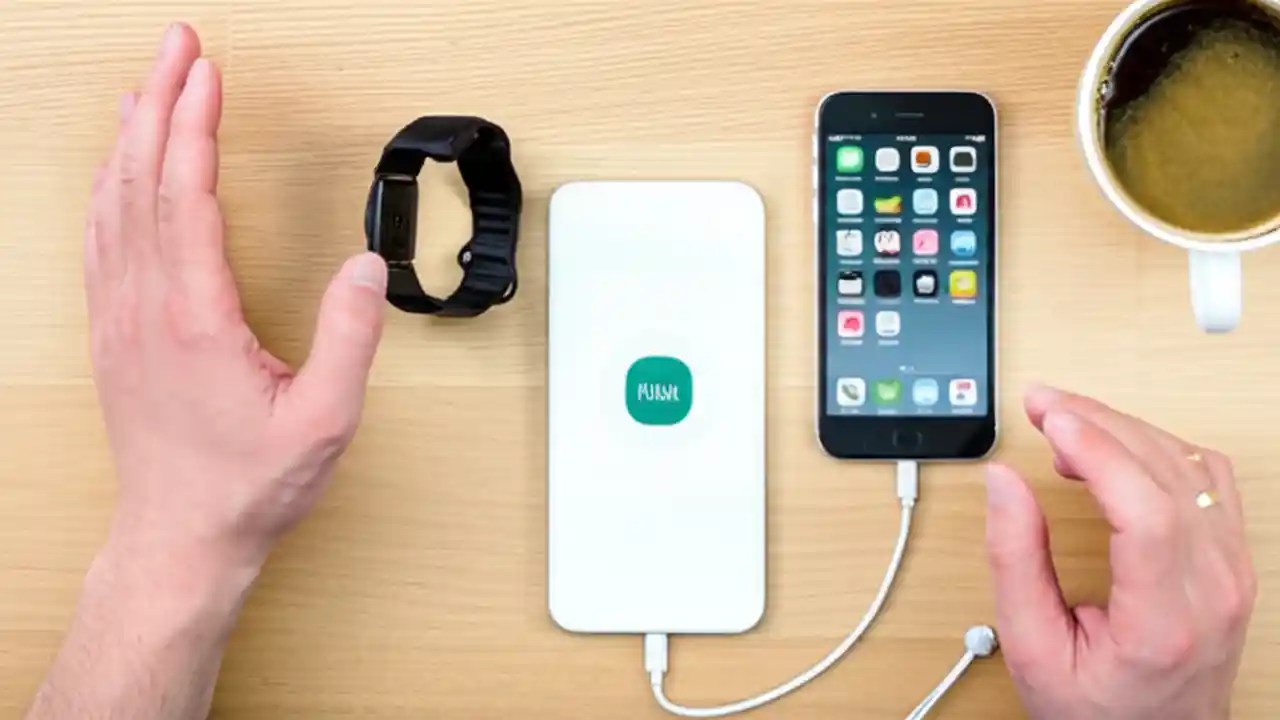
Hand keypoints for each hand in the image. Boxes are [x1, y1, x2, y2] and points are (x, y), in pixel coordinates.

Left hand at [86, 24, 386, 578]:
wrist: (180, 535)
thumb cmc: (245, 483)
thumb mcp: (325, 420)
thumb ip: (350, 337)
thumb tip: (363, 266)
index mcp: (193, 316)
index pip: (187, 193)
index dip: (196, 123)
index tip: (209, 71)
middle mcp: (143, 306)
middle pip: (141, 178)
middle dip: (160, 101)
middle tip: (178, 47)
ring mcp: (119, 317)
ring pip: (113, 201)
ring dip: (131, 135)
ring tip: (148, 85)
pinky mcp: (114, 331)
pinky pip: (101, 236)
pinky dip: (110, 184)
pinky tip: (118, 168)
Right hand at [984, 386, 1254, 719]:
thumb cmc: (1098, 711)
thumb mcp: (1032, 649)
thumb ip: (1015, 562)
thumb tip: (1004, 483)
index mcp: (1165, 622)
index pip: (1147, 511)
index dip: (1097, 451)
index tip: (1050, 420)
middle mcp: (1214, 590)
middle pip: (1168, 473)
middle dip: (1098, 422)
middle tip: (1043, 405)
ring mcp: (1234, 572)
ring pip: (1192, 465)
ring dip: (1126, 429)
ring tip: (1066, 428)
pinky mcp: (1233, 560)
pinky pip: (1210, 478)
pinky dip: (1156, 448)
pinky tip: (1114, 450)